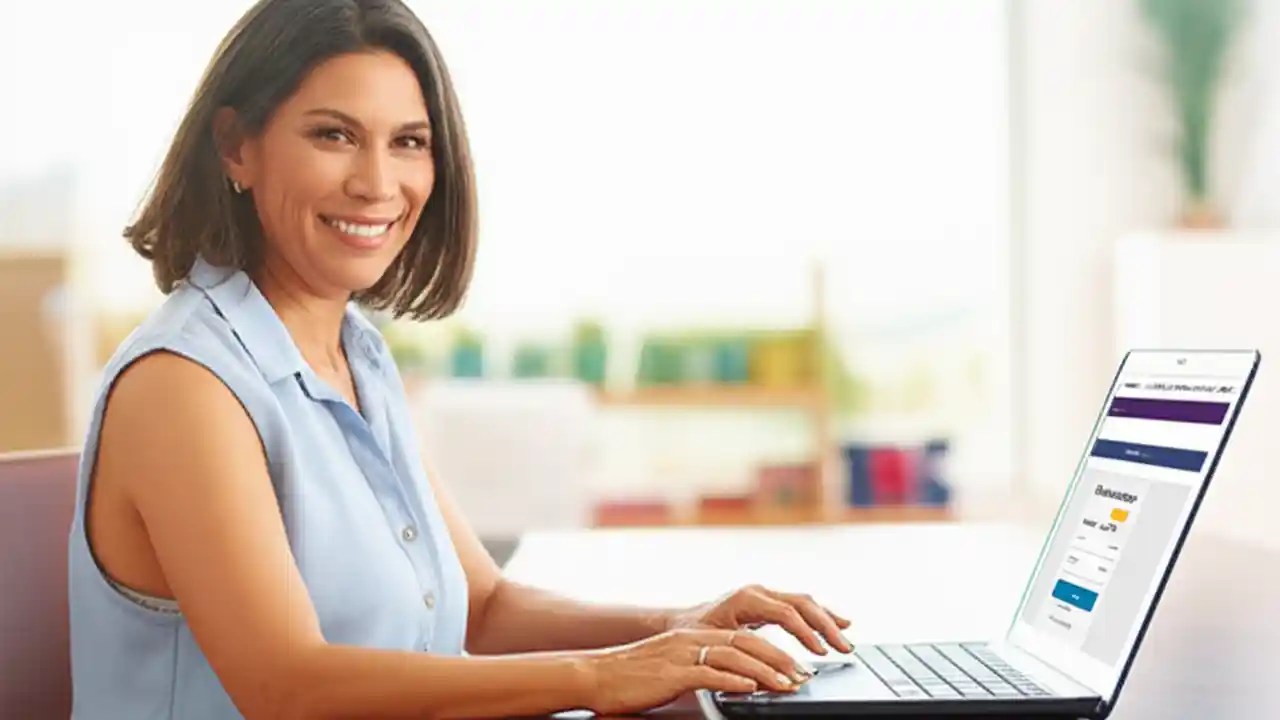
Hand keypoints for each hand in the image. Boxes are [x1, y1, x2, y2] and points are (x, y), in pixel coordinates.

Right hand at [585, 627, 813, 714]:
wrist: (597, 675)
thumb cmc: (633, 677)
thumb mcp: (673, 667)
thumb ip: (703, 669)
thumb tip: (738, 681)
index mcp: (694, 636)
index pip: (743, 639)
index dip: (774, 651)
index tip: (795, 667)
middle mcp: (692, 639)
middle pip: (746, 643)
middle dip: (780, 659)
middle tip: (803, 675)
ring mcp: (682, 654)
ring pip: (734, 655)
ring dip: (766, 670)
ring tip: (787, 683)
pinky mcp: (672, 672)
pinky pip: (708, 673)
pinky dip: (733, 679)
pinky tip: (751, 687)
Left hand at [668, 584, 853, 655]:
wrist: (682, 622)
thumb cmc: (694, 634)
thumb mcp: (717, 645)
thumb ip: (745, 654)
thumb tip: (774, 671)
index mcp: (746, 598)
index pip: (786, 613)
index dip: (806, 632)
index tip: (821, 652)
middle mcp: (757, 591)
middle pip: (802, 603)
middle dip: (826, 625)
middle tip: (844, 647)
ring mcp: (764, 594)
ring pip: (804, 602)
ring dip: (827, 620)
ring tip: (845, 639)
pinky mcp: (767, 602)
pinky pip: (799, 606)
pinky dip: (819, 615)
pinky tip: (837, 623)